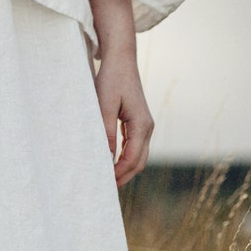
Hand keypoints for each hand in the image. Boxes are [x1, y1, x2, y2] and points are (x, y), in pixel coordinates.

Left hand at [93, 51, 153, 186]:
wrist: (121, 60)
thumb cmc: (111, 80)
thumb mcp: (104, 106)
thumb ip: (105, 132)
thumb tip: (105, 158)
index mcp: (142, 125)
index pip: (132, 159)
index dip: (118, 174)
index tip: (103, 184)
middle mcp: (147, 127)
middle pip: (139, 162)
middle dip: (123, 177)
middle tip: (104, 189)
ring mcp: (145, 126)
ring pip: (138, 157)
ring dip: (124, 170)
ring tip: (106, 180)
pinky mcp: (138, 123)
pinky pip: (134, 148)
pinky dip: (124, 160)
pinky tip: (111, 165)